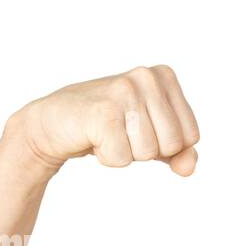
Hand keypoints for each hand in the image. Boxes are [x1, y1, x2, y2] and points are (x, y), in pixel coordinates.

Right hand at [8, 65, 200, 175]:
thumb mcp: (152, 136)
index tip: (139, 128)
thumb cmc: (109, 126)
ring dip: (125, 153)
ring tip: (107, 132)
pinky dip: (107, 158)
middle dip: (146, 150)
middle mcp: (146, 77)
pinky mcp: (103, 111)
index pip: (191, 137)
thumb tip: (188, 168)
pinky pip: (122, 158)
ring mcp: (124, 91)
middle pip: (171, 145)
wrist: (55, 122)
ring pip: (147, 153)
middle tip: (121, 131)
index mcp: (164, 77)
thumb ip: (179, 152)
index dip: (166, 146)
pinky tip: (93, 137)